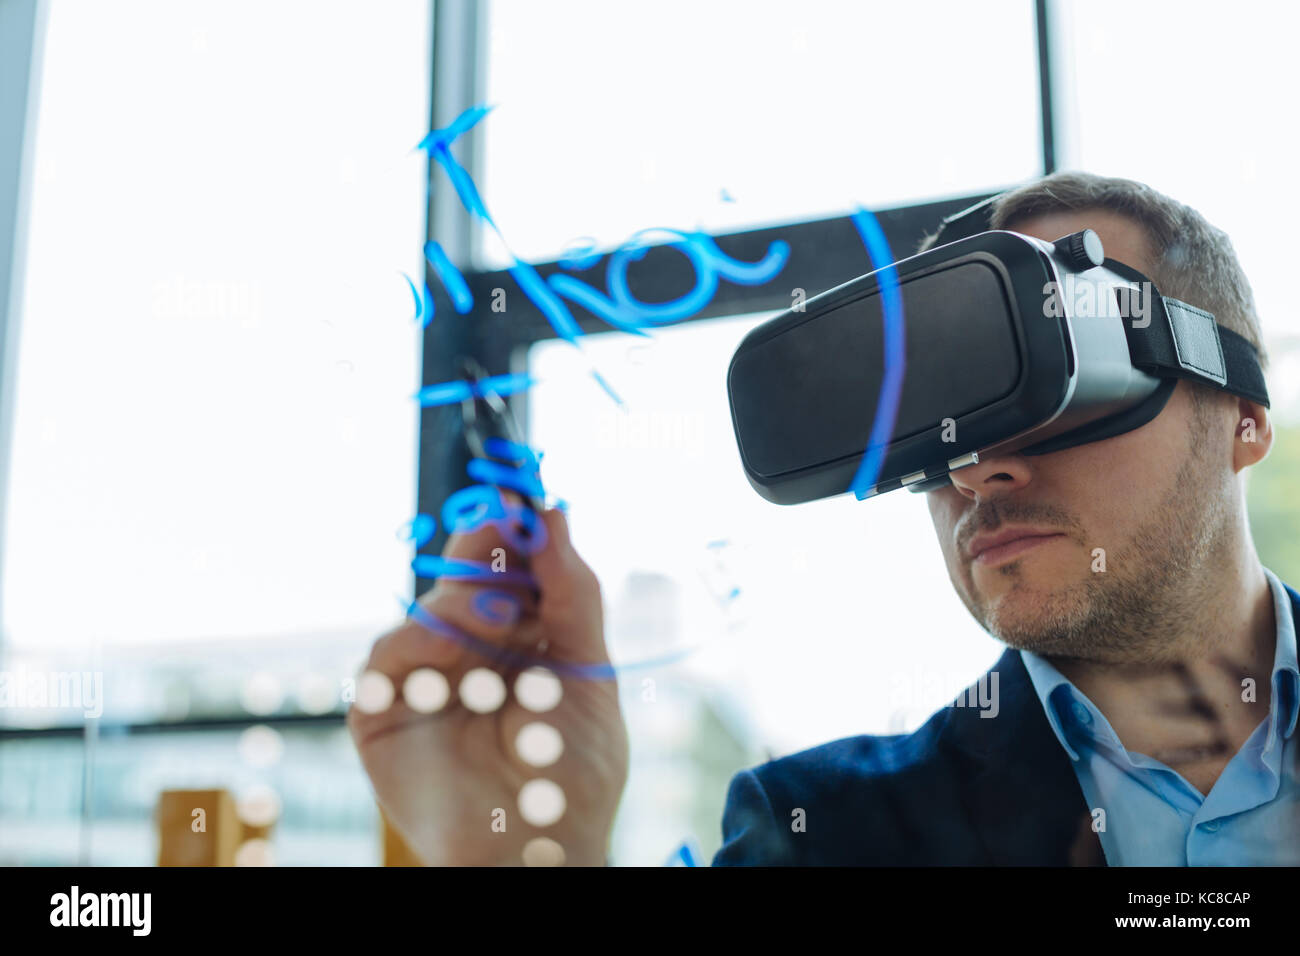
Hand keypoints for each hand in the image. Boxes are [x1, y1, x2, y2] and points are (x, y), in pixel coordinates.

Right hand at [348, 503, 628, 865]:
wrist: (540, 850)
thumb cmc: (573, 775)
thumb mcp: (590, 673)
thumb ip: (573, 594)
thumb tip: (555, 511)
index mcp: (521, 637)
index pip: (508, 566)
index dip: (515, 532)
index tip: (526, 502)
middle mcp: (470, 651)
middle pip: (462, 575)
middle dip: (485, 552)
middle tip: (506, 532)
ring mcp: (425, 680)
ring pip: (427, 609)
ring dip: (464, 602)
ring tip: (504, 618)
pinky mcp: (382, 714)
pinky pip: (384, 657)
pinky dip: (415, 641)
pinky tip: (450, 643)